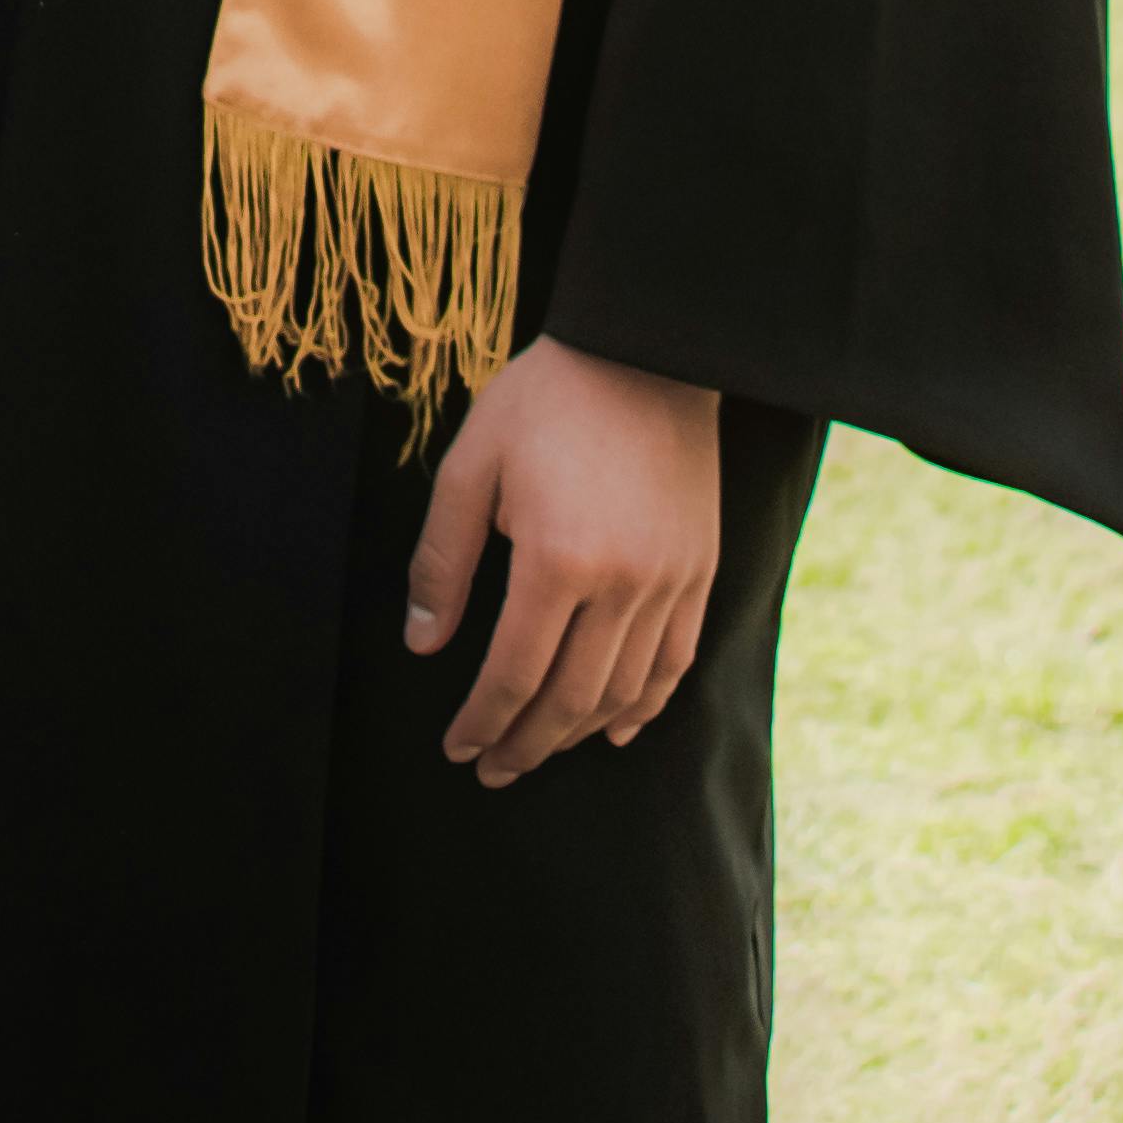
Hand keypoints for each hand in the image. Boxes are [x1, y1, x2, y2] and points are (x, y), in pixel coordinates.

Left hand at [403, 337, 716, 788]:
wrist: (643, 354)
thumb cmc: (544, 401)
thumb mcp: (471, 465)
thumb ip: (444, 560)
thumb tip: (423, 643)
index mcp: (556, 560)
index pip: (512, 672)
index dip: (482, 720)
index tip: (458, 749)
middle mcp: (620, 585)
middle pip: (569, 700)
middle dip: (524, 743)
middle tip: (492, 768)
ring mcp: (668, 584)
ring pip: (623, 693)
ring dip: (577, 734)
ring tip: (538, 749)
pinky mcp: (699, 573)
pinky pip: (674, 663)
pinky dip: (644, 706)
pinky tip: (614, 727)